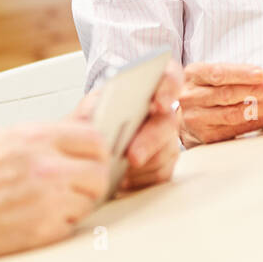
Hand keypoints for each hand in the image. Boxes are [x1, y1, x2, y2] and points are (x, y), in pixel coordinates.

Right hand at [0, 120, 107, 261]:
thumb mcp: (1, 138)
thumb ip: (49, 130)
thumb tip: (87, 112)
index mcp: (34, 137)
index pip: (93, 137)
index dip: (94, 150)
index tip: (90, 157)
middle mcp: (44, 166)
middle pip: (98, 171)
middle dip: (91, 178)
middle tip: (77, 184)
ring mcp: (46, 200)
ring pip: (90, 200)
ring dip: (78, 202)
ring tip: (51, 202)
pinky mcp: (42, 231)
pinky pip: (72, 225)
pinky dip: (61, 224)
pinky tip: (38, 218)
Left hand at [74, 61, 182, 193]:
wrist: (96, 140)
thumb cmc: (97, 117)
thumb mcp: (92, 105)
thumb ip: (94, 105)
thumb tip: (96, 112)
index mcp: (152, 89)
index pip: (170, 79)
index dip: (168, 90)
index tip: (158, 104)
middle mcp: (165, 113)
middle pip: (168, 122)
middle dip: (150, 140)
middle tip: (133, 156)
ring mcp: (168, 139)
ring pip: (166, 152)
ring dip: (143, 165)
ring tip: (120, 172)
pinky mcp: (165, 164)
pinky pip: (160, 175)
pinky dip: (140, 180)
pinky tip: (124, 181)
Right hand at [177, 63, 262, 145]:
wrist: (184, 117)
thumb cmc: (205, 90)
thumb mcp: (209, 75)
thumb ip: (233, 74)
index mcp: (193, 75)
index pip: (217, 73)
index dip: (240, 74)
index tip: (261, 74)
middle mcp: (191, 97)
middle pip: (227, 94)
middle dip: (256, 92)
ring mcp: (197, 119)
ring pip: (234, 114)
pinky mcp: (207, 136)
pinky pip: (238, 129)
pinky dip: (260, 122)